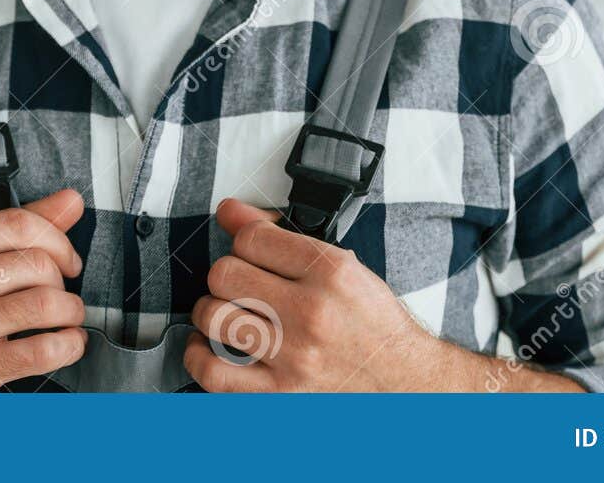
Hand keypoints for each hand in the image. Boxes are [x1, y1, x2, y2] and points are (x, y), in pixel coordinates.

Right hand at [0, 189, 89, 391]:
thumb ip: (13, 229)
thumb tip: (70, 201)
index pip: (19, 224)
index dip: (58, 238)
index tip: (67, 257)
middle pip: (37, 263)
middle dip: (63, 278)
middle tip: (61, 290)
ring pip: (45, 304)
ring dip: (71, 310)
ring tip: (67, 316)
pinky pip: (42, 350)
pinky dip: (68, 345)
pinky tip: (65, 342)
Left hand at [184, 198, 436, 391]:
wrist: (404, 383)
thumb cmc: (372, 324)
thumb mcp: (342, 266)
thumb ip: (281, 236)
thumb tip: (229, 210)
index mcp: (330, 272)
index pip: (251, 238)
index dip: (244, 238)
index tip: (249, 249)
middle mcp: (311, 312)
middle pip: (224, 274)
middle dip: (227, 273)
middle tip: (240, 283)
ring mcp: (293, 356)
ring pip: (213, 317)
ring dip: (211, 311)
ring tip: (225, 311)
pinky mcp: (280, 393)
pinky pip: (214, 373)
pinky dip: (199, 356)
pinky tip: (208, 345)